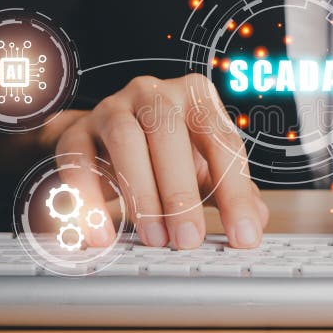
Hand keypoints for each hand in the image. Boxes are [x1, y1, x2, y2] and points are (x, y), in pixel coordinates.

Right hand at [47, 74, 267, 248]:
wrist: (106, 137)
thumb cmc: (164, 152)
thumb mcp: (203, 165)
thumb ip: (231, 189)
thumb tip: (255, 221)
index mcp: (196, 98)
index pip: (222, 142)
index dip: (235, 193)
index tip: (242, 235)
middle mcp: (155, 94)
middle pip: (170, 134)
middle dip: (181, 192)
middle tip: (188, 239)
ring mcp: (113, 107)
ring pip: (125, 141)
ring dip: (141, 194)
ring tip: (153, 237)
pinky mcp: (77, 130)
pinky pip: (78, 160)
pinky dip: (88, 199)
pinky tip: (101, 233)